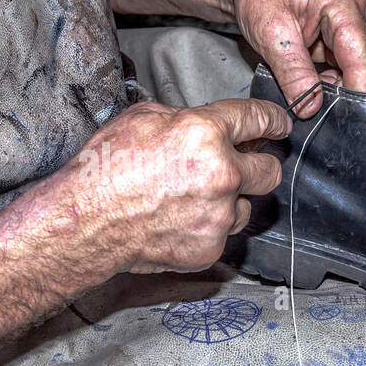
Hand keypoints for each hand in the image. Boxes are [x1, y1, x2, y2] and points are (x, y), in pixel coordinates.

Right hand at [60, 98, 290, 273]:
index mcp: (205, 134)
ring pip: (247, 206)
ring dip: (230, 200)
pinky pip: (223, 233)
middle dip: (260, 165)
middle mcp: (220, 175)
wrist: (85, 221)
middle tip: (244, 165)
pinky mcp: (209, 247)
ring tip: (193, 199)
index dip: (273, 120)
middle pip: (270, 170)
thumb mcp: (141, 119)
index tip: (279, 125)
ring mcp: (218, 216)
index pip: (258, 120)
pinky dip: (207, 227)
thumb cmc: (104, 171)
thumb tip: (201, 124)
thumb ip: (183, 119)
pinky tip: (179, 219)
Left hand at [221, 0, 365, 115]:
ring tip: (310, 82)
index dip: (354, 93)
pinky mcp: (354, 32)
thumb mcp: (270, 36)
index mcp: (344, 4)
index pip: (364, 60)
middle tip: (314, 98)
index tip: (338, 115)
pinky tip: (316, 76)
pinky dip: (339, 79)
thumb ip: (293, 74)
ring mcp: (361, 21)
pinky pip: (357, 67)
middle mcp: (361, 9)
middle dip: (348, 90)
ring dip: (343, 85)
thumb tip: (312, 107)